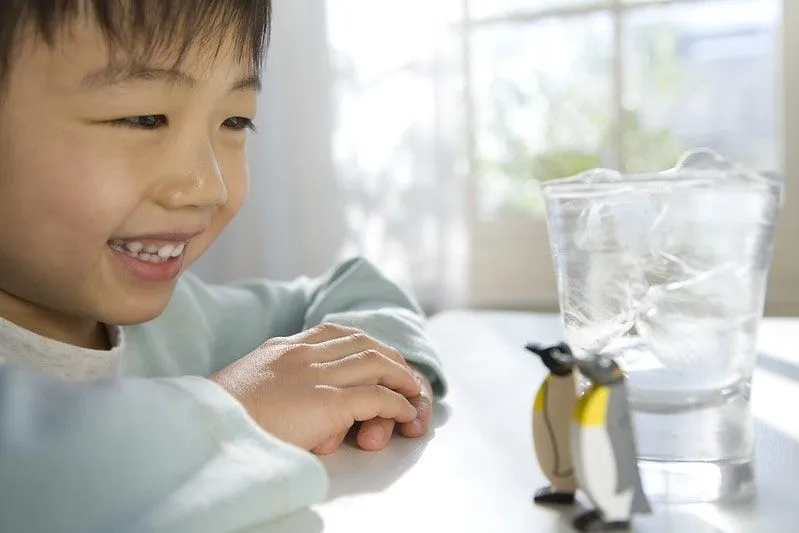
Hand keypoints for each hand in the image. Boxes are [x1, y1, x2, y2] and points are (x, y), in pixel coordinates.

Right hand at [210, 323, 420, 450]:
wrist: (205, 428)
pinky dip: (397, 403)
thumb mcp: (241, 387)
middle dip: (389, 355)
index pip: (332, 332)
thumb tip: (284, 399)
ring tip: (413, 389)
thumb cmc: (217, 417)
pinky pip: (378, 397)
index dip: (361, 342)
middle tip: (403, 371)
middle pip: (362, 342)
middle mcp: (303, 354)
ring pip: (376, 364)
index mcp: (282, 347)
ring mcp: (317, 375)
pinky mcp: (329, 402)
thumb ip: (268, 382)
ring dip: (401, 376)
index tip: (375, 352)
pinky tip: (404, 411)